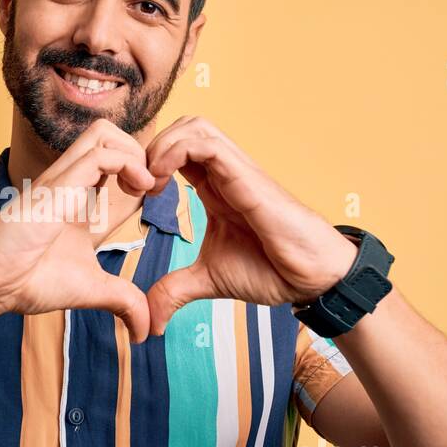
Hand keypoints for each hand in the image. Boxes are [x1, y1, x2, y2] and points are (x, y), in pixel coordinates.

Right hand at [0, 119, 158, 343]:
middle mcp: (72, 183)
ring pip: (104, 133)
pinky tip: (139, 191)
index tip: (157, 197)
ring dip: (135, 153)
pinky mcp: (56, 185)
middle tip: (153, 186)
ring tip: (146, 185)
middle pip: (110, 135)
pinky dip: (128, 163)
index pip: (119, 167)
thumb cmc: (28, 281)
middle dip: (141, 151)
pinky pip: (99, 154)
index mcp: (81, 201)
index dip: (144, 174)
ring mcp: (63, 180)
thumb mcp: (91, 290)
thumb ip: (122, 301)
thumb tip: (144, 331)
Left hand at [142, 116, 359, 336]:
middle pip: (183, 126)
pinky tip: (162, 183)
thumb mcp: (209, 280)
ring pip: (194, 125)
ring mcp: (235, 170)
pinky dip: (176, 152)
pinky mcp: (246, 176)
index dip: (148, 163)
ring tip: (149, 182)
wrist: (311, 277)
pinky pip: (207, 144)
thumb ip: (176, 291)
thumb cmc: (271, 269)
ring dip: (162, 145)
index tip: (135, 196)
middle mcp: (224, 172)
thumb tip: (150, 321)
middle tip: (137, 184)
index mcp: (214, 187)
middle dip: (152, 146)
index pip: (176, 150)